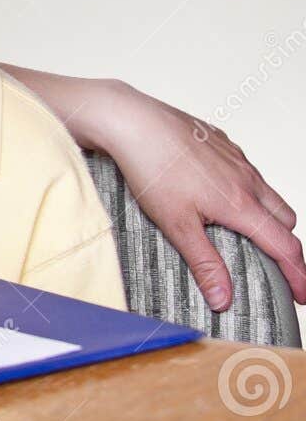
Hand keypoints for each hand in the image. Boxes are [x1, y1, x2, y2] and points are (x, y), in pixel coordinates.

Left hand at [85, 81, 304, 309]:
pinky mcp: (221, 143)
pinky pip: (245, 170)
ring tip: (244, 231)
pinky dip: (245, 189)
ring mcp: (236, 158)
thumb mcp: (176, 225)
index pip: (285, 246)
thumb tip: (224, 298)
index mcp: (240, 204)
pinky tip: (217, 193)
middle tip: (272, 264)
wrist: (132, 122)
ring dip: (265, 215)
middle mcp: (247, 179)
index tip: (302, 295)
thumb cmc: (151, 169)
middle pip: (284, 219)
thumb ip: (204, 262)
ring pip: (267, 192)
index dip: (299, 274)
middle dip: (284, 244)